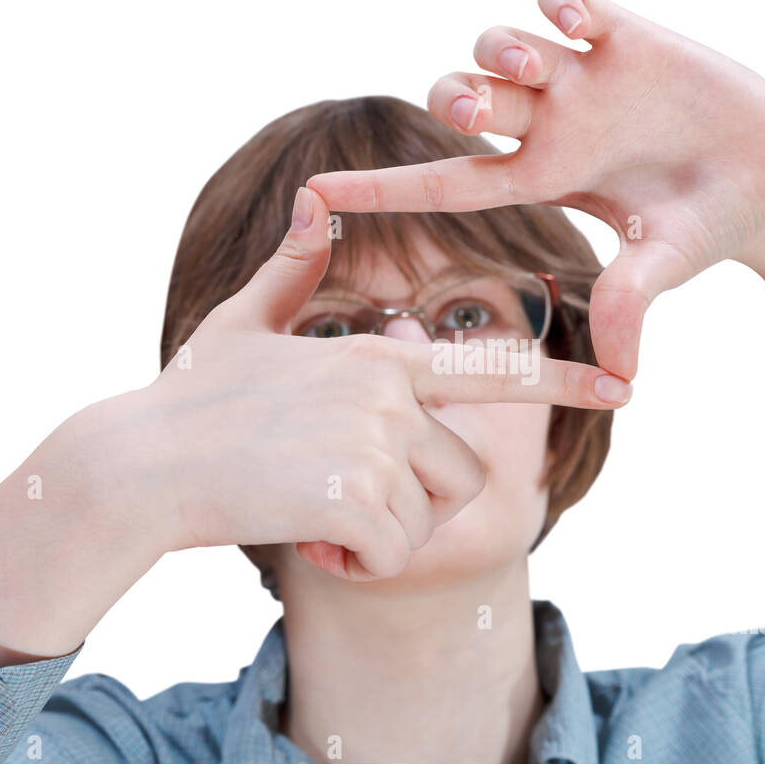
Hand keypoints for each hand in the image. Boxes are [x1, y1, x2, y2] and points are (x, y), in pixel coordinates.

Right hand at [124, 186, 627, 580]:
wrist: (139, 464)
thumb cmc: (191, 399)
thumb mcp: (245, 324)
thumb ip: (294, 270)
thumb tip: (316, 202)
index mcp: (381, 356)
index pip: (494, 368)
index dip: (566, 379)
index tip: (625, 386)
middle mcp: (391, 392)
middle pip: (463, 474)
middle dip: (413, 502)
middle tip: (338, 497)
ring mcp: (377, 443)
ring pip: (429, 518)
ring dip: (378, 533)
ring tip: (310, 508)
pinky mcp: (357, 497)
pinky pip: (395, 555)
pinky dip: (356, 562)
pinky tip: (305, 536)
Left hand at [305, 0, 764, 378]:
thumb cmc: (709, 226)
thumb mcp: (663, 263)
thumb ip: (633, 303)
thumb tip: (625, 379)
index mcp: (542, 179)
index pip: (444, 182)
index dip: (379, 187)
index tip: (313, 192)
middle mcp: (550, 126)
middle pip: (465, 99)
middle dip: (456, 98)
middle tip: (474, 110)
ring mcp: (583, 78)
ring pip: (503, 47)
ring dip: (499, 49)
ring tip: (528, 61)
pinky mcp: (625, 36)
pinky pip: (568, 2)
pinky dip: (558, 2)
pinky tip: (572, 17)